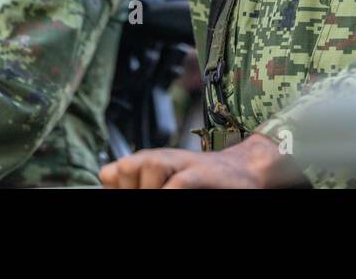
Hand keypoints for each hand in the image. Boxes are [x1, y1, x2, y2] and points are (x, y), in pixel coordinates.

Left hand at [99, 134, 304, 188]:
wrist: (245, 171)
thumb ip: (138, 183)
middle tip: (147, 195)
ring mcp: (182, 163)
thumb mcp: (167, 181)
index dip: (116, 188)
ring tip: (166, 194)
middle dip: (131, 188)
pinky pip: (177, 183)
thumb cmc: (205, 181)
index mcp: (148, 163)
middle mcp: (162, 159)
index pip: (111, 173)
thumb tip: (110, 181)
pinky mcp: (201, 173)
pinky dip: (170, 191)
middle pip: (127, 167)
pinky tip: (172, 195)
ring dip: (152, 187)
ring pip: (149, 166)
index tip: (121, 195)